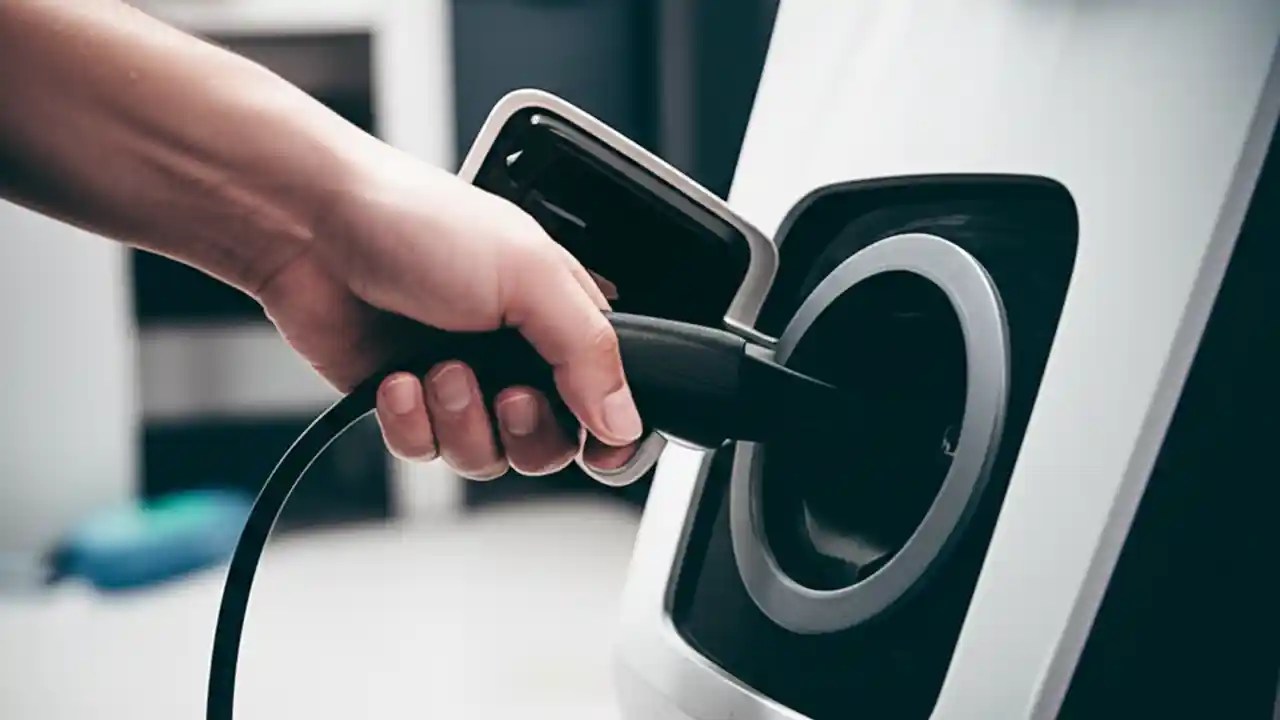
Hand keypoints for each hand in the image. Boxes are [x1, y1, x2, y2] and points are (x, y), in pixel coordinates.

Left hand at [255, 146, 641, 479]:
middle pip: (552, 444)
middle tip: (508, 394)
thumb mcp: (529, 274)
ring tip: (437, 371)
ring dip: (462, 421)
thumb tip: (624, 422)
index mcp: (561, 315)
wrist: (309, 226)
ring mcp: (461, 381)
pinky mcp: (406, 403)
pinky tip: (395, 381)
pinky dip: (411, 423)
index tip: (597, 453)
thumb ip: (589, 351)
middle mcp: (516, 353)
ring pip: (488, 456)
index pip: (610, 399)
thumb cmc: (416, 221)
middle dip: (527, 430)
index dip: (608, 437)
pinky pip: (427, 451)